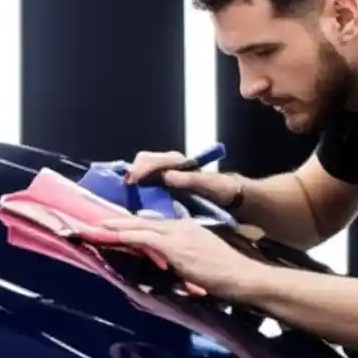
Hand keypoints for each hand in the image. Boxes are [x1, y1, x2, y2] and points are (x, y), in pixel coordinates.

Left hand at [101, 215, 262, 296]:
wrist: (241, 276)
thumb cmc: (226, 273)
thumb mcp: (202, 258)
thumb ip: (183, 257)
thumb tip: (169, 263)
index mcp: (188, 228)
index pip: (157, 223)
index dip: (137, 225)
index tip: (121, 226)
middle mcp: (182, 226)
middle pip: (145, 221)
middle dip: (122, 222)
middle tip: (102, 221)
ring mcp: (178, 234)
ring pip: (141, 226)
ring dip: (119, 227)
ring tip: (100, 227)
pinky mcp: (175, 246)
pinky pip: (145, 237)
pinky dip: (128, 235)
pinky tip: (114, 235)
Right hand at [124, 150, 240, 205]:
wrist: (230, 198)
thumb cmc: (222, 189)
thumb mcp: (211, 184)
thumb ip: (190, 180)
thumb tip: (167, 176)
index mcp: (178, 162)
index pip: (152, 159)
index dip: (141, 168)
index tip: (133, 180)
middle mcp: (169, 165)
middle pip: (143, 162)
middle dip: (133, 172)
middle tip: (126, 186)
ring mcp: (165, 175)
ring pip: (143, 171)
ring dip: (133, 180)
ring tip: (127, 193)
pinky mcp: (164, 187)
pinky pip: (147, 183)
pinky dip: (138, 188)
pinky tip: (135, 198)